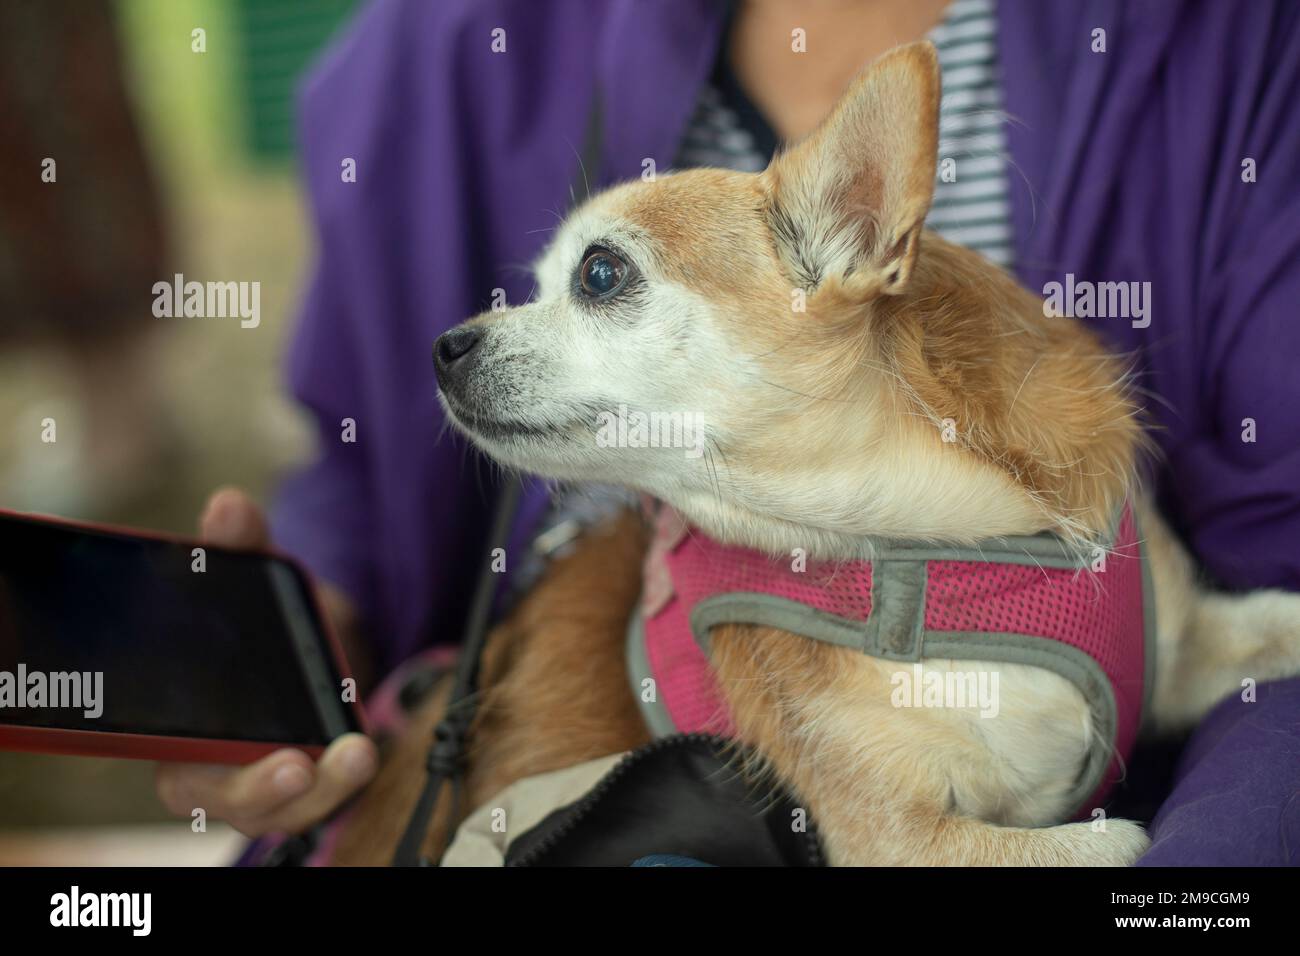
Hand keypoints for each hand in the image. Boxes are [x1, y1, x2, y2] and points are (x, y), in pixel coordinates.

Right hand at [154, 487, 377, 836]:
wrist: (311, 638)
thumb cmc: (265, 621)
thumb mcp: (257, 583)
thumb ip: (241, 548)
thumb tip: (229, 504)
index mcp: (177, 726)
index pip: (173, 764)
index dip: (198, 769)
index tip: (253, 756)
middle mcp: (216, 764)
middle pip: (228, 799)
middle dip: (264, 792)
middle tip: (298, 769)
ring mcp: (265, 779)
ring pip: (281, 809)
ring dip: (320, 792)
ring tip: (357, 757)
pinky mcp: (310, 782)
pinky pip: (320, 800)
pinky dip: (341, 784)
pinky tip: (368, 753)